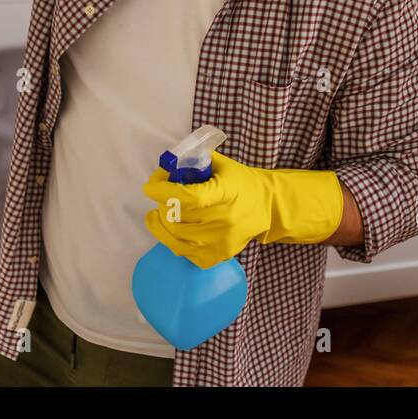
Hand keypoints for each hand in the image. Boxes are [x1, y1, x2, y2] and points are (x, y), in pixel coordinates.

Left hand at [142, 149, 344, 269]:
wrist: (267, 207)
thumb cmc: (241, 182)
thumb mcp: (221, 164)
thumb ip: (193, 162)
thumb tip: (165, 166)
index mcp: (227, 192)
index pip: (189, 198)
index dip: (164, 192)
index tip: (150, 187)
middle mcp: (225, 220)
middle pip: (179, 218)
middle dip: (161, 204)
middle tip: (159, 195)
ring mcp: (222, 241)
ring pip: (176, 238)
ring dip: (161, 223)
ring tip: (160, 212)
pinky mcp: (219, 256)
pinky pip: (184, 252)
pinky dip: (171, 240)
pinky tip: (169, 228)